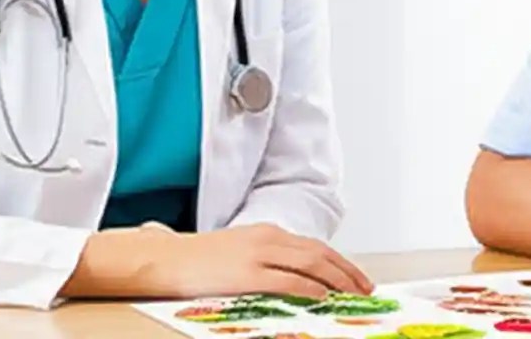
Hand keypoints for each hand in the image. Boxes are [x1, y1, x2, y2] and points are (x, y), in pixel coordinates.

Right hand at [137, 223, 374, 299]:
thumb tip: (294, 280)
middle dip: (347, 271)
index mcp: (267, 233)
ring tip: (353, 294)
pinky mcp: (247, 273)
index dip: (339, 262)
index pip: (314, 246)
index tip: (355, 277)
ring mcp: (258, 254)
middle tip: (365, 289)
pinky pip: (288, 280)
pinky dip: (310, 288)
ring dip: (337, 280)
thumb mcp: (238, 252)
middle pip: (320, 253)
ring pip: (311, 264)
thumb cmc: (197, 260)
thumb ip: (266, 261)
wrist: (165, 258)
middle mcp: (268, 238)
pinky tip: (323, 297)